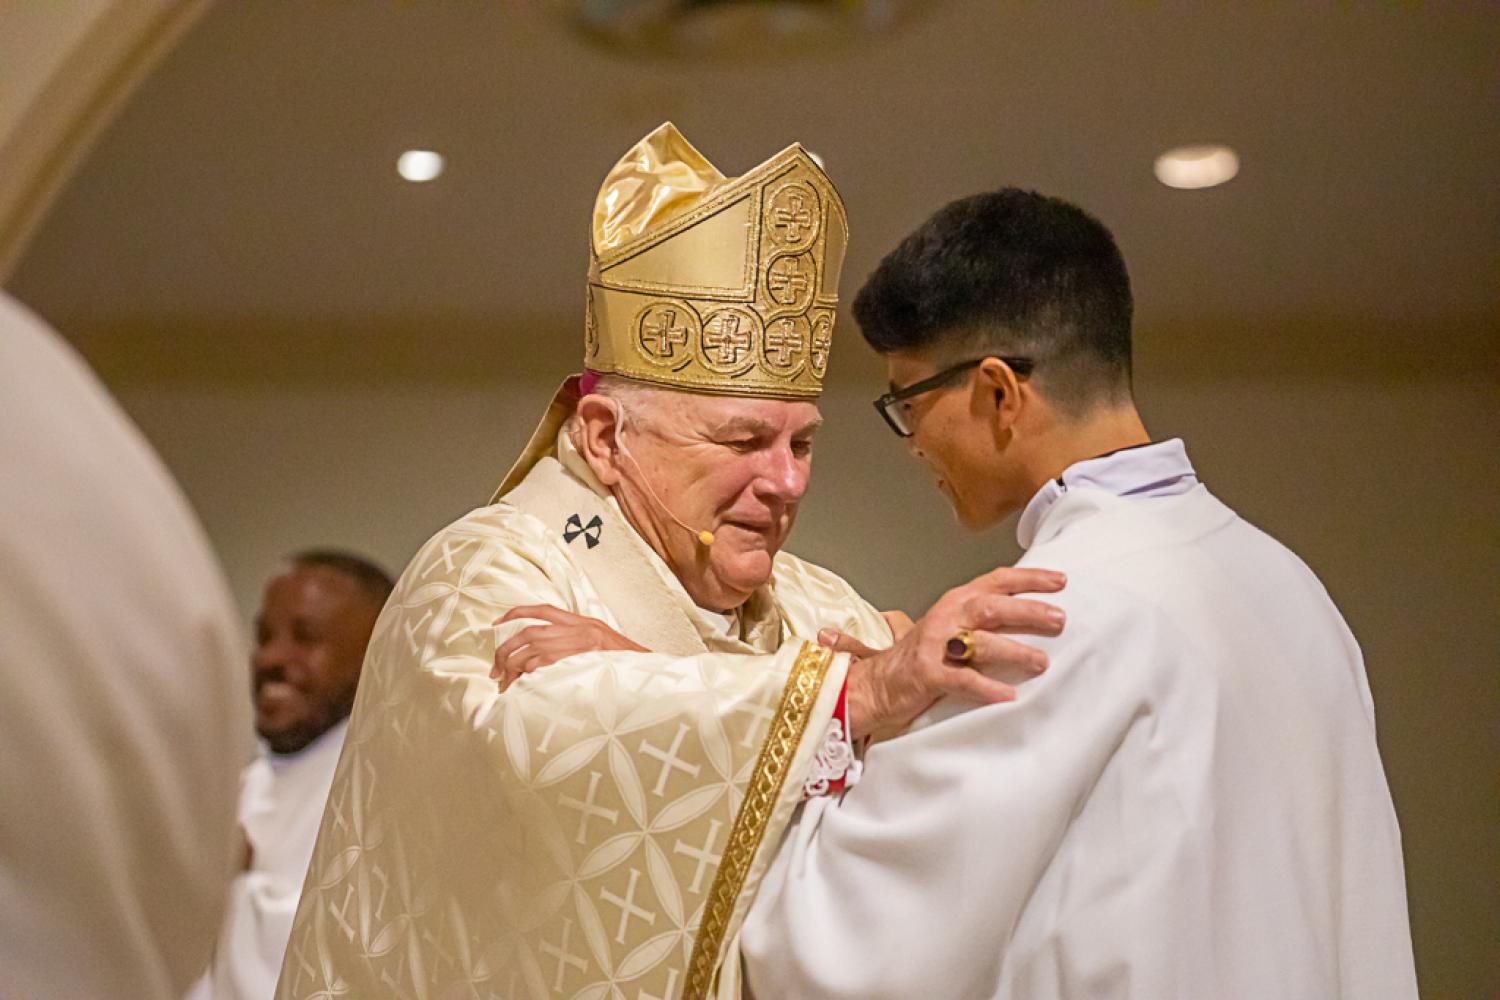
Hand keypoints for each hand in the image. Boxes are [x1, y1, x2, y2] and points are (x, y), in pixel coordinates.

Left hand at [491, 604, 646, 691]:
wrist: (647, 673)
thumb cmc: (624, 664)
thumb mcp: (601, 645)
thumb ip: (576, 642)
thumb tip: (544, 656)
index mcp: (582, 622)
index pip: (542, 610)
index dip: (515, 612)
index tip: (495, 622)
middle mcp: (578, 629)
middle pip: (529, 633)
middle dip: (505, 651)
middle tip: (494, 670)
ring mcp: (577, 645)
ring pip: (531, 651)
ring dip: (513, 669)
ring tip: (504, 686)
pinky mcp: (576, 661)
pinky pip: (542, 666)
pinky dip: (527, 677)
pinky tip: (521, 688)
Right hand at [839, 567, 1066, 740]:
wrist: (875, 684)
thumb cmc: (922, 657)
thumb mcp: (952, 628)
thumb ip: (984, 619)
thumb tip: (1037, 616)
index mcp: (956, 601)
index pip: (996, 581)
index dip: (1030, 579)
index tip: (1061, 581)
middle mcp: (946, 617)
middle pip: (991, 607)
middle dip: (1028, 611)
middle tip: (1059, 619)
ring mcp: (934, 645)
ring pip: (979, 642)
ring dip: (1013, 651)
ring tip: (1041, 661)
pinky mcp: (927, 674)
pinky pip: (961, 680)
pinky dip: (986, 687)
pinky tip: (1008, 695)